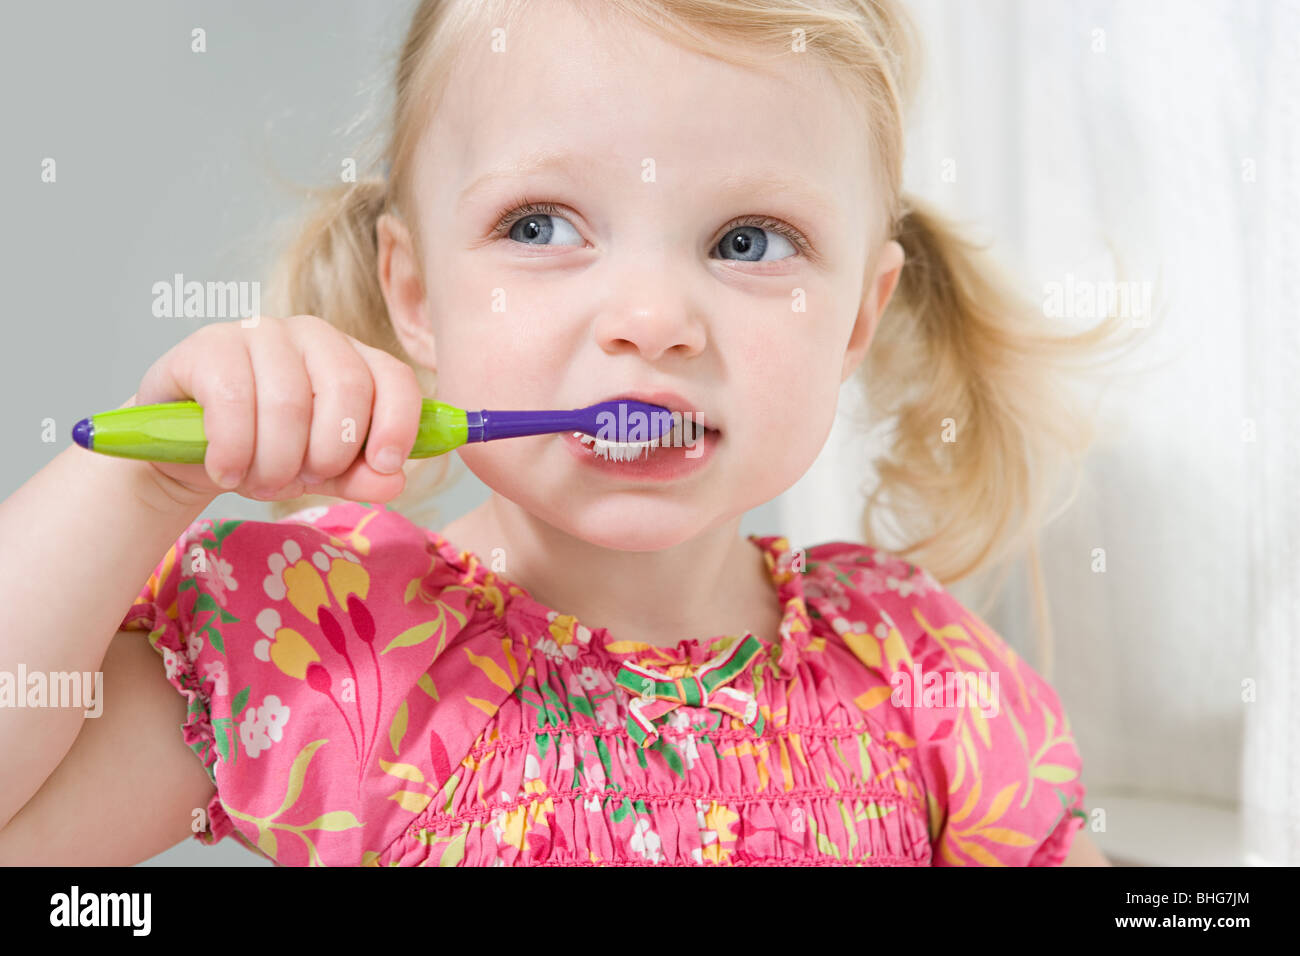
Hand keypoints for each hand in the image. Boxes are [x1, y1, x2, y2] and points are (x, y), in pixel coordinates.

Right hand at [131, 314, 423, 506]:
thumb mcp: (320, 472)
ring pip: (288, 402)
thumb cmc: (265, 451)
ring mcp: (260, 332)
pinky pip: (233, 401)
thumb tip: (392, 480)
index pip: (394, 378)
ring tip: (259, 481)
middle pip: (345, 389)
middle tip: (300, 480)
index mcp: (353, 359)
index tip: (384, 465)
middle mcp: (313, 335)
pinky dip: (233, 451)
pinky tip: (226, 471)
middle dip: (327, 454)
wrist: (186, 448)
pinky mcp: (209, 345)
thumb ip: (359, 476)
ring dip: (275, 463)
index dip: (398, 424)